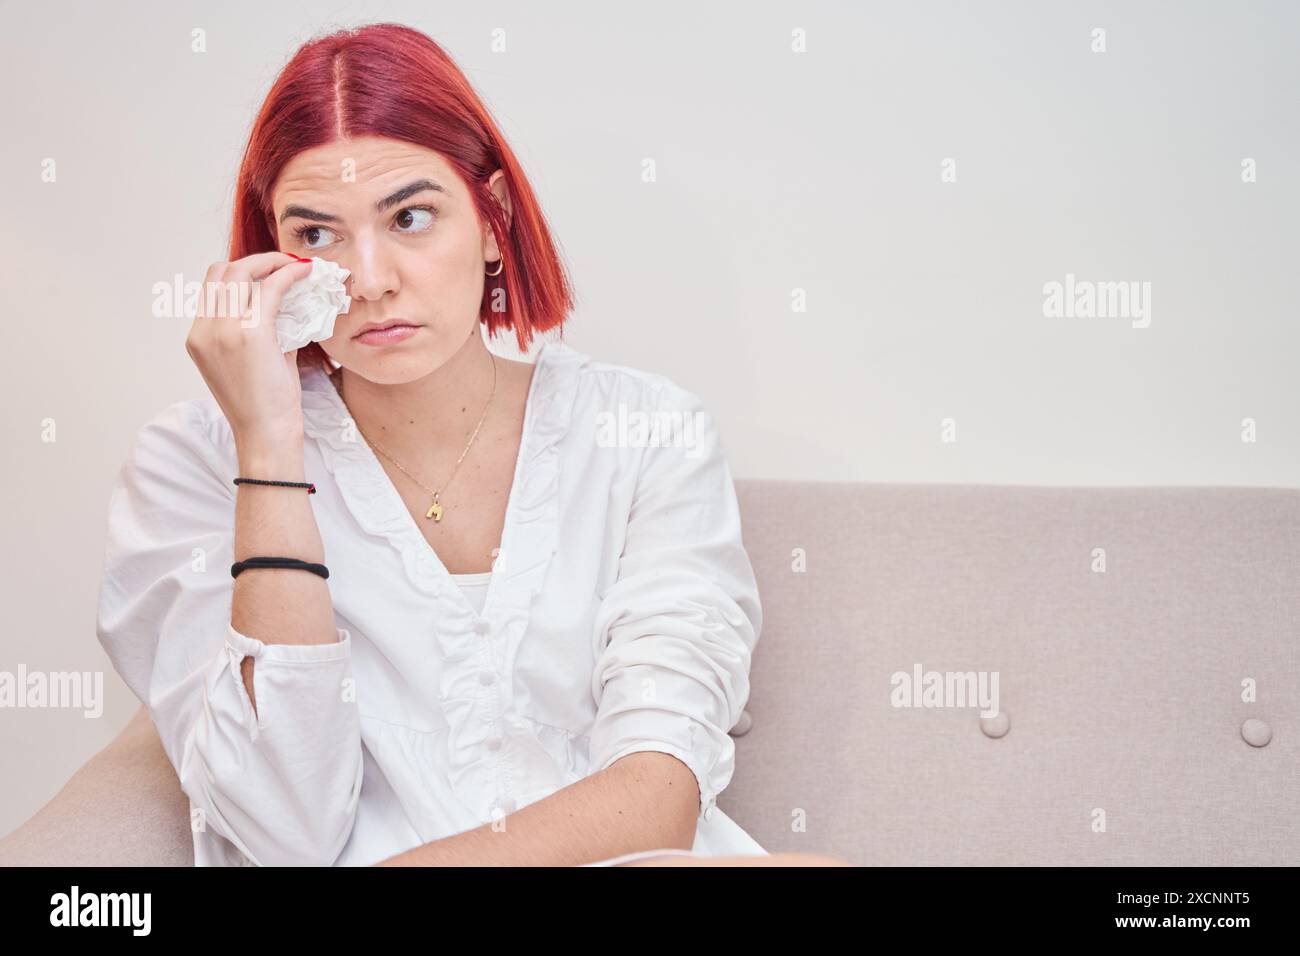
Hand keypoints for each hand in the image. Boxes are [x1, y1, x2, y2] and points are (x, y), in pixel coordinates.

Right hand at [186, 252, 314, 456]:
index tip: (269, 272)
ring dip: (271, 262)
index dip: (241, 272)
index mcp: (198, 337)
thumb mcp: (252, 360)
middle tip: (285, 264)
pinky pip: (269, 288)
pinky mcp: (250, 334)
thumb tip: (284, 303)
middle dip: (255, 261)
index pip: (212, 286)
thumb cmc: (265, 405)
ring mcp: (222, 331)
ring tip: (297, 267)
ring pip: (241, 272)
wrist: (266, 434)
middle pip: (221, 271)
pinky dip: (288, 274)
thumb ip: (258, 329)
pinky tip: (305, 274)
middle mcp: (204, 330)